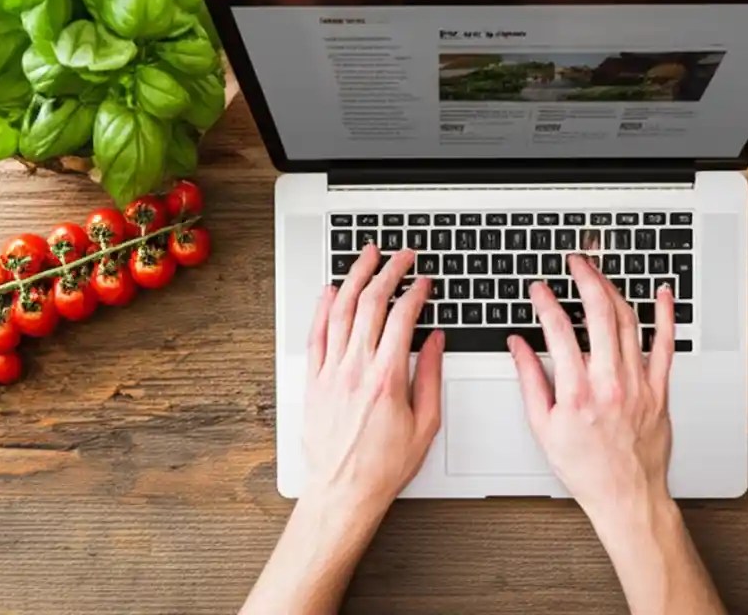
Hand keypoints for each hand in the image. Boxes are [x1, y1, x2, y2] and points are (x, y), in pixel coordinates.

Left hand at [302, 244, 442, 515]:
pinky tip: (329, 291)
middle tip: (401, 256)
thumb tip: (434, 342)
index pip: (402, 317)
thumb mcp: (425, 424)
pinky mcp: (313, 381)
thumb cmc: (384, 466)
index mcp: (387, 378)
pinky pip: (316, 334)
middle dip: (388, 272)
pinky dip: (323, 307)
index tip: (424, 281)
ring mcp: (330, 373)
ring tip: (366, 257)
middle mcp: (355, 369)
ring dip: (354, 277)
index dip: (416, 292)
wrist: (343, 491)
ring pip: (340, 310)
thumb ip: (431, 376)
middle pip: (371, 304)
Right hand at [508, 254, 674, 519]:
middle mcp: (610, 383)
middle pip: (599, 314)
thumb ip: (529, 380)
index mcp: (577, 392)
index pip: (558, 330)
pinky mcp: (659, 389)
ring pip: (629, 322)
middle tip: (576, 262)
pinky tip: (662, 294)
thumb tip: (518, 346)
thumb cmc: (585, 467)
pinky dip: (665, 316)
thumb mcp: (543, 427)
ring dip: (614, 290)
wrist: (626, 495)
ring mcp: (638, 383)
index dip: (546, 302)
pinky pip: (665, 345)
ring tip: (601, 273)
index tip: (539, 289)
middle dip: (585, 279)